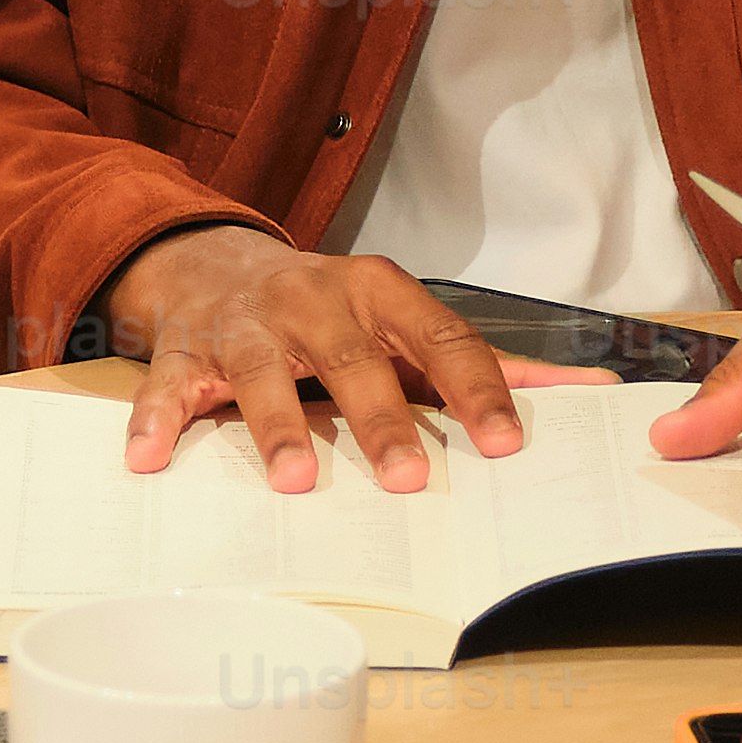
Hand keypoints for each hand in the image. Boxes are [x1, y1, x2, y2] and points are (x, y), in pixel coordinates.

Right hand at [106, 228, 559, 490]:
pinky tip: (151, 460)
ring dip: (276, 427)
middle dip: (380, 419)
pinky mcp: (186, 349)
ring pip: (261, 372)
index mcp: (380, 293)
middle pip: (353, 358)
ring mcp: (247, 324)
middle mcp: (315, 299)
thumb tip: (590, 394)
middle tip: (407, 481)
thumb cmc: (329, 310)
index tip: (506, 445)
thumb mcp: (403, 322)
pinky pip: (169, 384)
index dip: (476, 391)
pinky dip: (157, 419)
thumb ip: (486, 365)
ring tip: (296, 483)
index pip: (441, 339)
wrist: (213, 259)